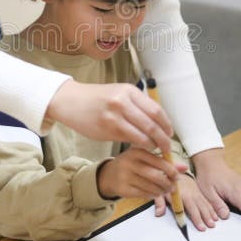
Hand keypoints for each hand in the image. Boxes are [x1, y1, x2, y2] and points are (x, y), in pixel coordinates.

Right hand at [46, 80, 173, 153]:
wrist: (71, 101)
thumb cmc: (96, 99)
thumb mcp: (118, 94)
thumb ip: (136, 105)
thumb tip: (156, 122)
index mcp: (129, 91)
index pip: (156, 110)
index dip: (166, 124)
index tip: (170, 133)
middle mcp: (123, 102)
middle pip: (152, 124)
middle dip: (163, 138)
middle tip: (167, 146)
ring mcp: (115, 115)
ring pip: (142, 134)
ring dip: (152, 144)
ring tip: (155, 149)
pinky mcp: (107, 128)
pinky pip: (129, 140)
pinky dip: (138, 145)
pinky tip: (140, 147)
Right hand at [97, 148, 180, 198]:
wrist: (109, 175)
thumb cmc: (132, 164)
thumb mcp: (146, 158)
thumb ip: (165, 162)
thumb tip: (184, 167)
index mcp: (137, 151)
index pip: (159, 161)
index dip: (171, 170)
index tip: (176, 176)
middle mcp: (130, 163)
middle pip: (156, 176)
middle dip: (167, 183)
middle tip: (173, 186)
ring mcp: (125, 177)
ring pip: (150, 187)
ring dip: (161, 191)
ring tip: (165, 190)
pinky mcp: (123, 190)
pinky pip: (143, 194)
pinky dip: (152, 195)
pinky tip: (154, 193)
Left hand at [154, 173, 219, 231]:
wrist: (176, 171)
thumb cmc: (168, 182)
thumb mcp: (160, 191)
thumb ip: (159, 202)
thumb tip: (159, 213)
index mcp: (181, 194)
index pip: (188, 208)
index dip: (193, 217)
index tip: (197, 225)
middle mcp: (190, 194)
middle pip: (198, 207)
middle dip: (204, 217)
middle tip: (208, 226)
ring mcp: (196, 193)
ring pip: (204, 205)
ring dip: (209, 214)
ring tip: (213, 224)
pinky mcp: (200, 193)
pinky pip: (207, 201)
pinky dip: (212, 209)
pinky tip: (215, 216)